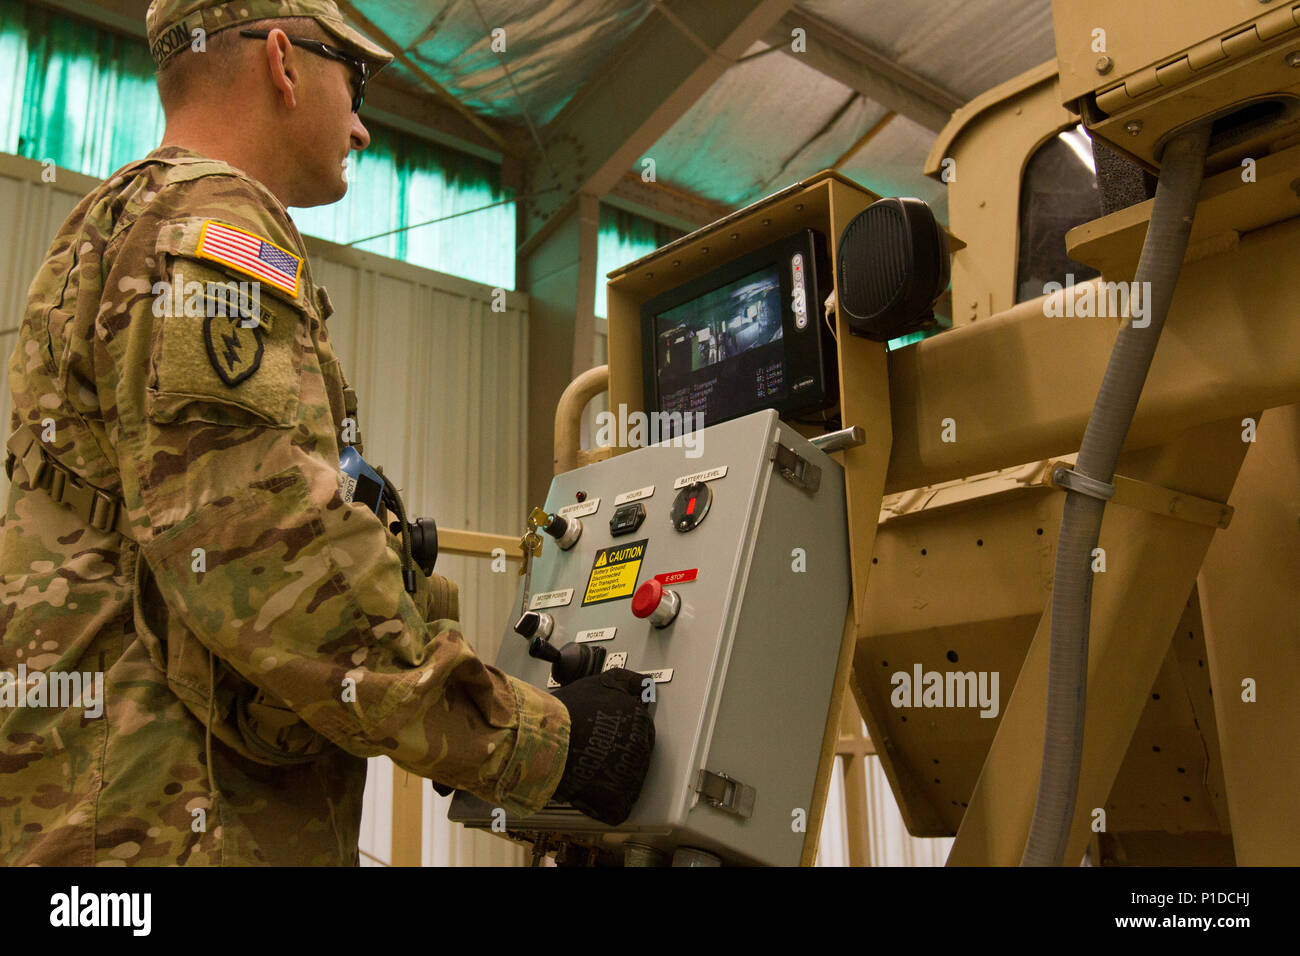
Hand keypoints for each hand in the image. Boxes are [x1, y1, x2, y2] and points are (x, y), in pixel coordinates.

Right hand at [551, 668, 654, 824]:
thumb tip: (644, 685)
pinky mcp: (617, 799)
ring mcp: (630, 774)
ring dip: (611, 778)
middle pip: (634, 757)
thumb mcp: (602, 682)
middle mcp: (640, 747)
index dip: (621, 735)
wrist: (542, 736)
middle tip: (592, 752)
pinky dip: (605, 803)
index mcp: (640, 721)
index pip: (642, 733)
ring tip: (588, 769)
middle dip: (617, 755)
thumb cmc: (566, 711)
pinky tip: (591, 790)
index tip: (606, 738)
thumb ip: (628, 681)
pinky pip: (618, 806)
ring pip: (627, 781)